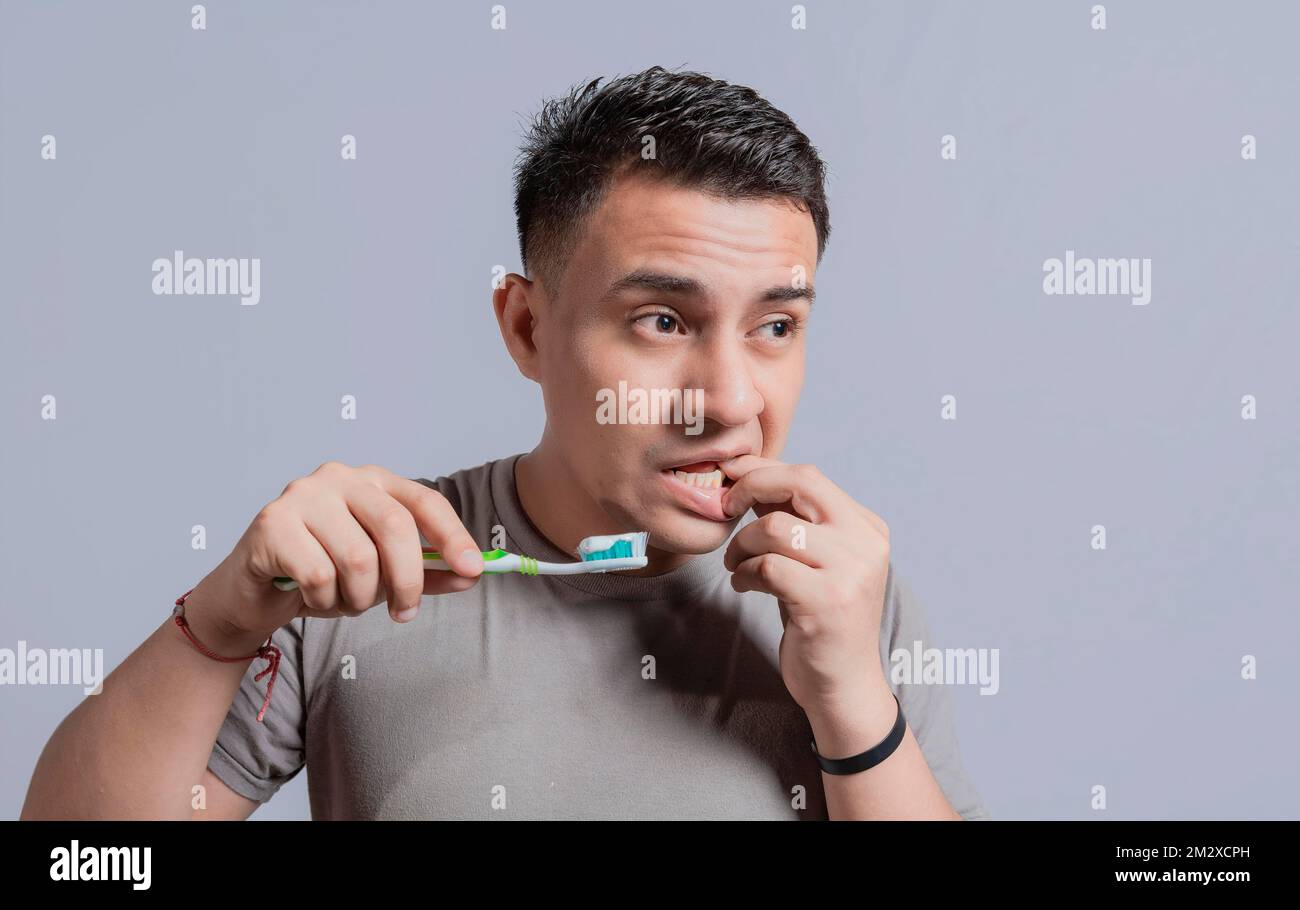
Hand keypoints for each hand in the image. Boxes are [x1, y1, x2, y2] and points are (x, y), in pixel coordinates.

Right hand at [187, 461, 484, 646]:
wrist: (252, 592)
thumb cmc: (321, 575)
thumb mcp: (381, 576)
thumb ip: (426, 572)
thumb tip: (472, 574)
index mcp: (372, 481)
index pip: (423, 501)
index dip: (453, 536)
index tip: (474, 570)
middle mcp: (338, 477)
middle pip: (395, 528)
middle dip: (407, 581)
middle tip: (404, 613)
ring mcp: (302, 495)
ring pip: (357, 558)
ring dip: (358, 598)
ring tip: (343, 602)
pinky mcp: (272, 523)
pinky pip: (319, 574)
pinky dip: (324, 600)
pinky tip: (312, 597)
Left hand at [719, 455, 891, 719]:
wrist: (843, 686)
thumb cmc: (820, 620)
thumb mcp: (815, 562)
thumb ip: (792, 520)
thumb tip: (746, 476)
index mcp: (867, 528)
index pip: (809, 475)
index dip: (761, 470)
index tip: (729, 479)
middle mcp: (866, 544)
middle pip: (800, 483)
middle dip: (750, 487)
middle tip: (725, 508)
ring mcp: (851, 573)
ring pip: (775, 529)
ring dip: (741, 544)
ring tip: (736, 565)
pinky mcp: (827, 603)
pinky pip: (768, 567)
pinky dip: (744, 573)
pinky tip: (744, 586)